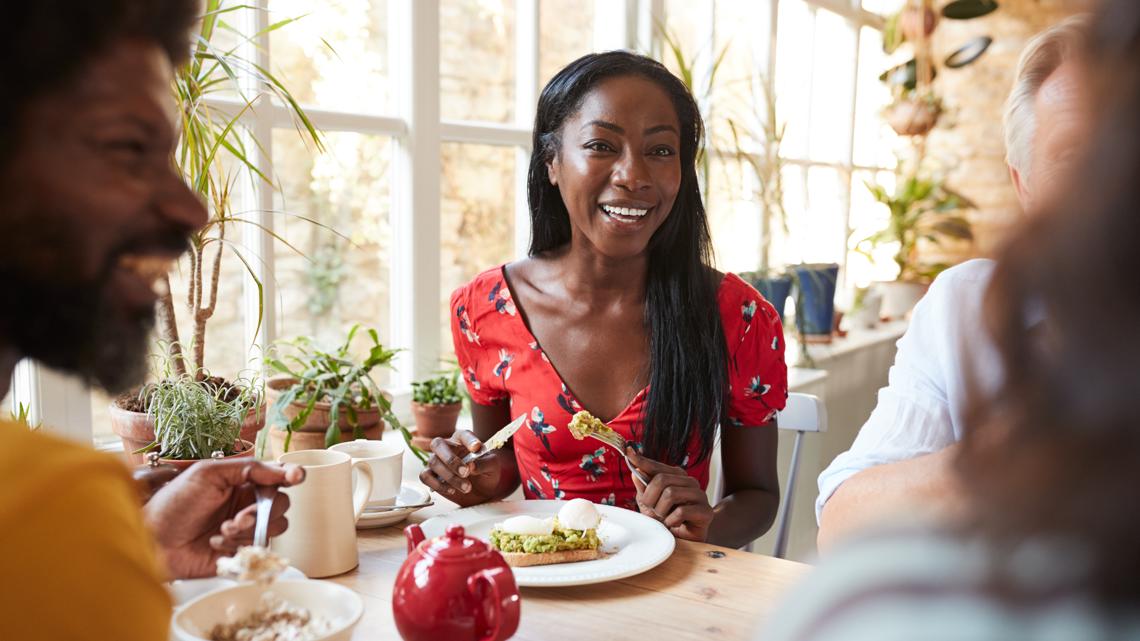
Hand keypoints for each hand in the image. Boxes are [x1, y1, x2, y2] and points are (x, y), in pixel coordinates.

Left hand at [143, 459, 304, 578]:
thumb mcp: (208, 473)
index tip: (295, 478)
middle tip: (239, 516)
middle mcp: (246, 504)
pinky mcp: (240, 552)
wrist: (152, 540)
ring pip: (275, 527)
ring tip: (223, 531)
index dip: (290, 476)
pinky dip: (239, 546)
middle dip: (263, 510)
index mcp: (241, 482)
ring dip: (250, 529)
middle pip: (281, 504)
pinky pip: (259, 549)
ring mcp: (244, 530)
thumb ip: (247, 467)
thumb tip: (280, 468)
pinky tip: (216, 543)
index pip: (276, 477)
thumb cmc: (173, 503)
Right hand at [419, 430, 501, 505]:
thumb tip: (471, 465)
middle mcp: (447, 448)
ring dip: (449, 476)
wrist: (482, 491)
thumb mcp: (493, 467)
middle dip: (450, 459)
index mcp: (463, 441)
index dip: (468, 440)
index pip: (463, 435)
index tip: (476, 448)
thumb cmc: (486, 473)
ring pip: (433, 462)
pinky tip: (452, 490)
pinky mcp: (432, 476)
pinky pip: (425, 477)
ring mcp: (437, 461)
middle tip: (466, 473)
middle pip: (438, 444)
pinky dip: (437, 485)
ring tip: (467, 487)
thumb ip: (484, 463)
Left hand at [628, 448, 714, 541]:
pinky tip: (674, 524)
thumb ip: (643, 487)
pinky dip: (671, 521)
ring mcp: (700, 496)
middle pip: (661, 479)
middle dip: (650, 498)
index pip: (657, 466)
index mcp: (677, 477)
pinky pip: (680, 512)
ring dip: (661, 510)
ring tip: (664, 518)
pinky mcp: (706, 512)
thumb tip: (636, 471)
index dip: (642, 460)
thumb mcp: (649, 503)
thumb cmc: (665, 520)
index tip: (628, 452)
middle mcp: (690, 482)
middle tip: (652, 510)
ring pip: (671, 494)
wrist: (682, 542)